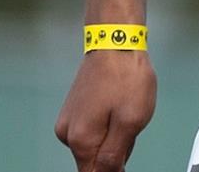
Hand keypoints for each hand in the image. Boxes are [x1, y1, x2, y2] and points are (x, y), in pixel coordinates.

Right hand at [54, 50, 156, 170]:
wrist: (115, 40)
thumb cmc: (125, 77)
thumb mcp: (130, 121)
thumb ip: (115, 155)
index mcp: (81, 140)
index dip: (112, 171)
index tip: (124, 149)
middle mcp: (67, 133)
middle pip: (94, 161)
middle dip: (116, 151)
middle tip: (130, 126)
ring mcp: (69, 120)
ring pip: (95, 144)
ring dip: (114, 136)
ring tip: (126, 109)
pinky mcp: (74, 109)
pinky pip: (93, 129)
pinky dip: (108, 124)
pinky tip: (119, 105)